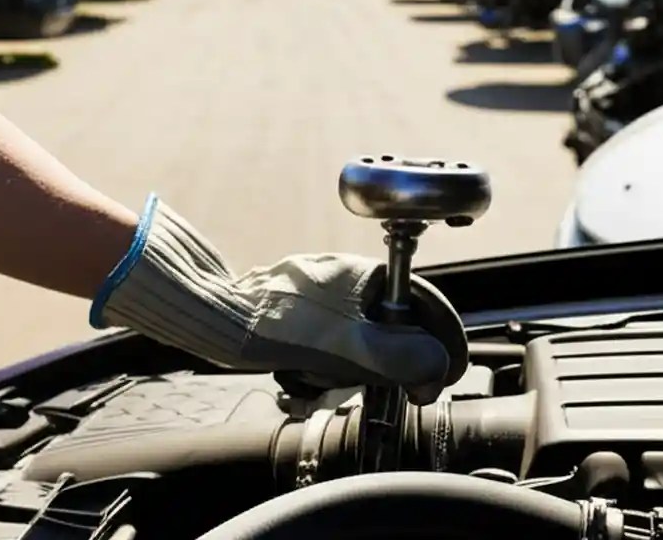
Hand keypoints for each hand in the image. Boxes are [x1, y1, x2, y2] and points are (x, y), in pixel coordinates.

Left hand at [235, 254, 467, 404]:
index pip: (427, 305)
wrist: (216, 321)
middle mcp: (350, 278)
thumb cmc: (281, 328)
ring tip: (320, 378)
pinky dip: (323, 367)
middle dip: (384, 364)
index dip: (442, 342)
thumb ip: (403, 358)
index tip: (445, 374)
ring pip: (362, 343)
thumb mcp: (353, 347)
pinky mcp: (300, 313)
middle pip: (396, 329)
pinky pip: (331, 346)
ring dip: (348, 370)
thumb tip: (438, 366)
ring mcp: (324, 295)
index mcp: (370, 274)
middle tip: (383, 388)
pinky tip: (302, 374)